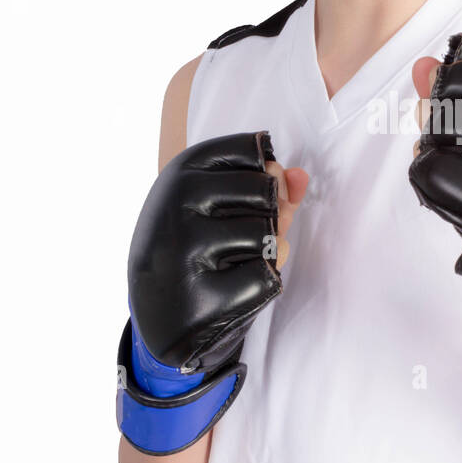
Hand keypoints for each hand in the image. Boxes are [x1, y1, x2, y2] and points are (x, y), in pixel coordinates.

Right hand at [128, 132, 307, 373]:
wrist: (161, 313)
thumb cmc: (201, 247)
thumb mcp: (227, 206)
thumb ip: (270, 187)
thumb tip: (300, 177)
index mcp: (182, 170)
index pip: (252, 150)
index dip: (262, 178)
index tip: (238, 200)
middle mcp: (176, 200)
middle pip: (265, 190)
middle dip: (267, 218)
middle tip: (236, 240)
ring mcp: (183, 247)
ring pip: (266, 235)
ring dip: (262, 254)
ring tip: (229, 264)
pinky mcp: (199, 294)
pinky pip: (265, 277)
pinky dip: (259, 286)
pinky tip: (229, 291)